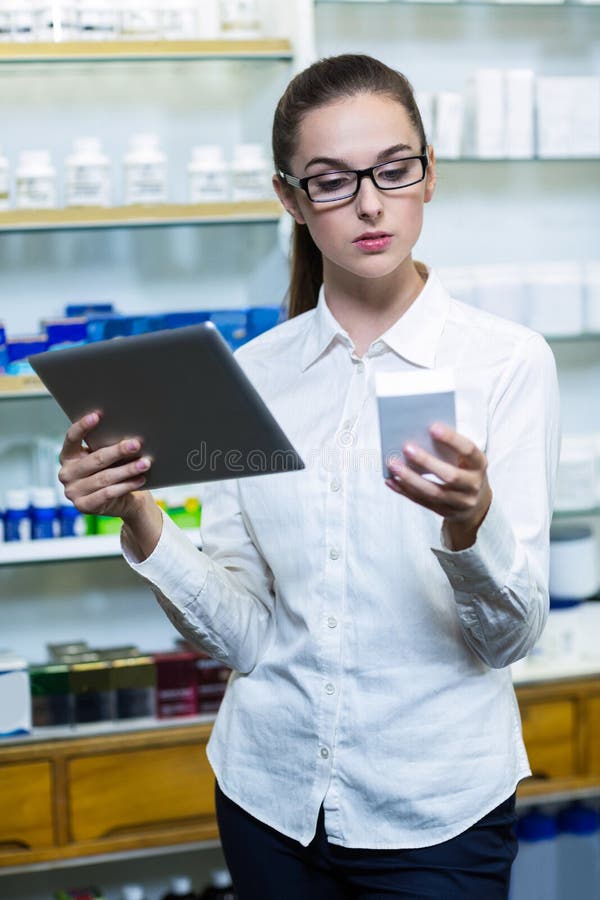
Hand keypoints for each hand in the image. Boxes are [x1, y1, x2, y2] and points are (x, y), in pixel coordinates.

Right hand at [58, 411, 151, 520]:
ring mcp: (73, 492)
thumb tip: (126, 432)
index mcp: (67, 456)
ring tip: (145, 463)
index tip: (98, 415)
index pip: (72, 438)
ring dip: (128, 469)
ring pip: (105, 477)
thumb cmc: (112, 471)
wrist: (119, 501)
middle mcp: (66, 473)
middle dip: (118, 451)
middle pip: (95, 459)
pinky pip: (108, 493)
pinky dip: (126, 485)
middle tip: (136, 444)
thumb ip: (106, 445)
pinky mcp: (83, 506)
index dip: (83, 426)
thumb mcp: (106, 457)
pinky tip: (140, 479)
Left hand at [385, 422, 491, 548]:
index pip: (468, 450)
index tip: (432, 427)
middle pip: (450, 476)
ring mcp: (460, 502)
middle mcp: (473, 485)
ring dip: (410, 479)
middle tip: (406, 447)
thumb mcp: (465, 458)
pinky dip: (405, 490)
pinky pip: (423, 502)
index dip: (452, 439)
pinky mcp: (446, 512)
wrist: (476, 503)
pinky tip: (391, 480)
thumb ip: (448, 448)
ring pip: (433, 493)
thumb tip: (418, 434)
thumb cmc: (464, 470)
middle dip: (427, 461)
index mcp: (479, 465)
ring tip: (393, 465)